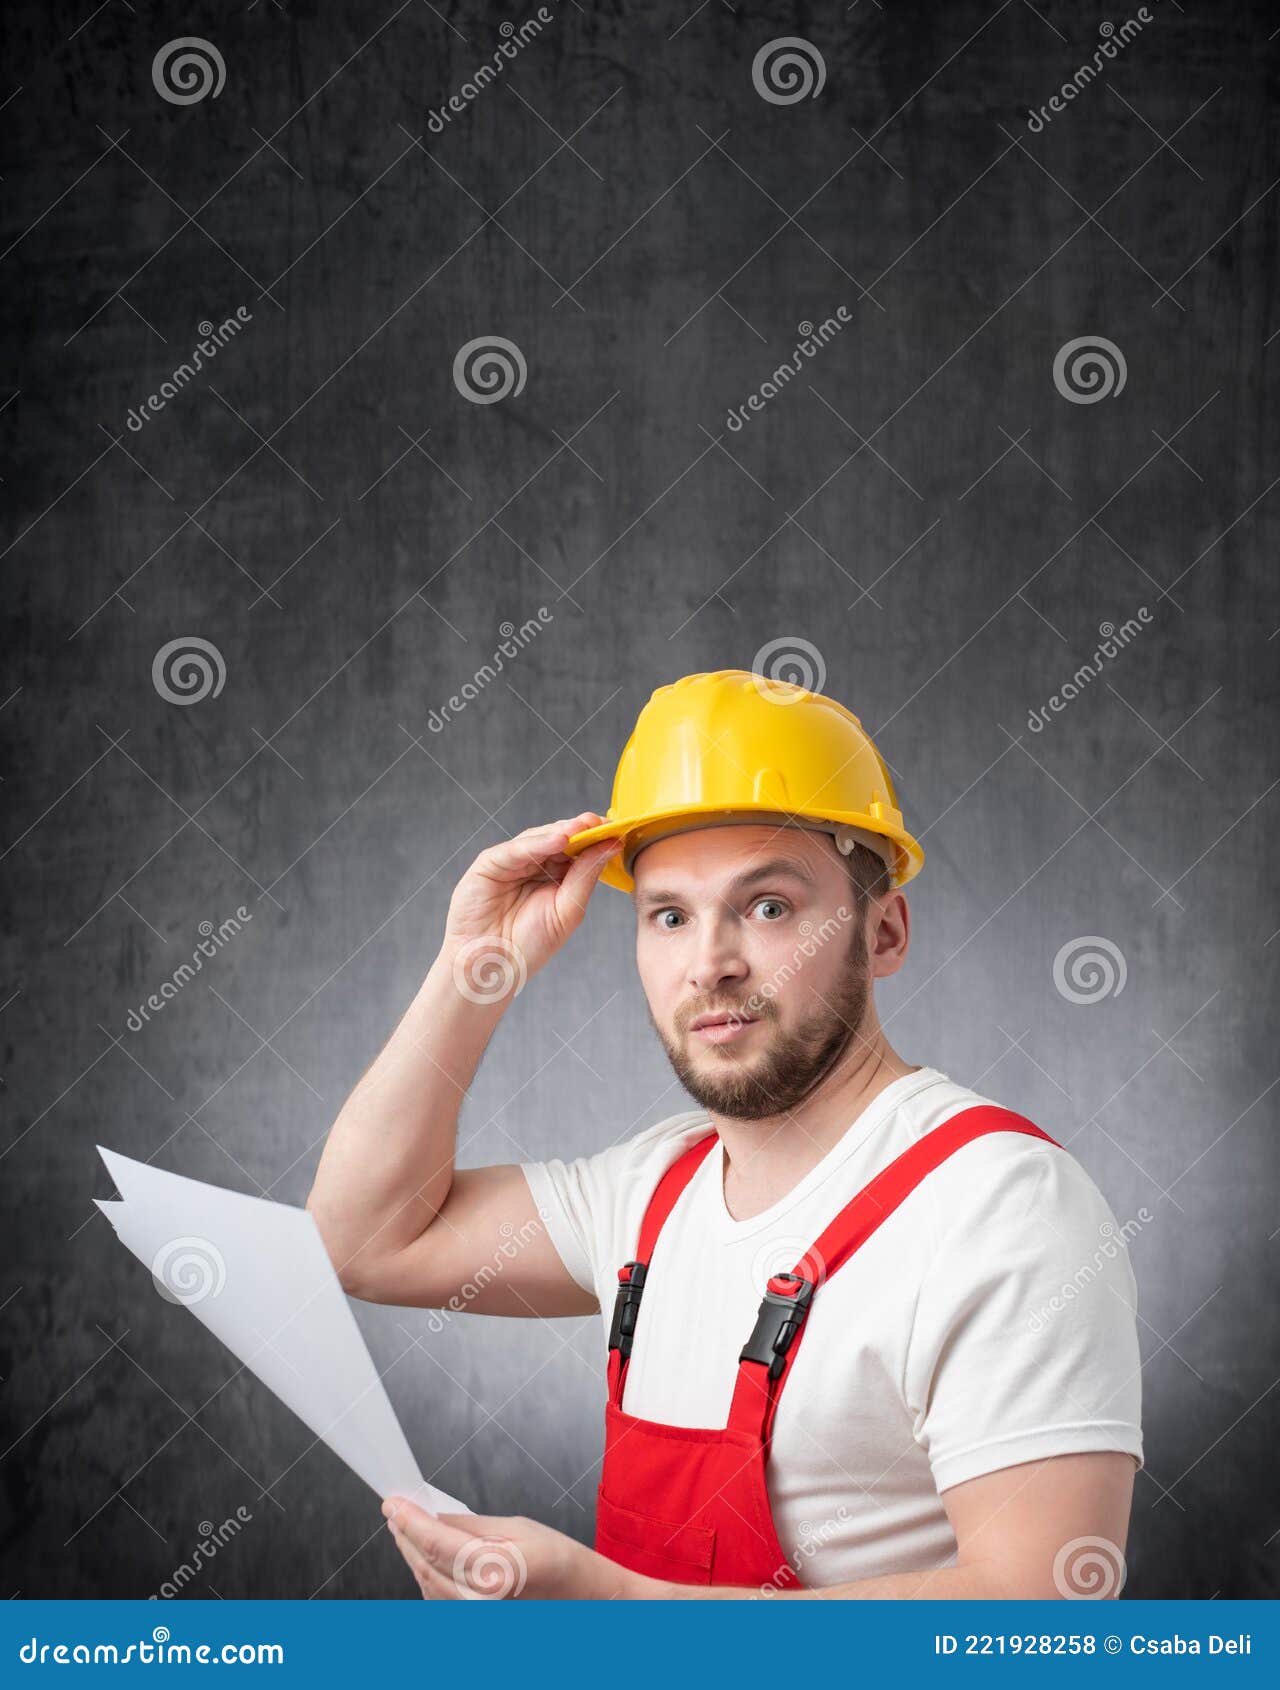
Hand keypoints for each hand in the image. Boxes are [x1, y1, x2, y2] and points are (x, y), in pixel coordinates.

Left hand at [381, 1496, 659, 1599]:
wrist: (582, 1600)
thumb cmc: (557, 1560)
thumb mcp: (517, 1528)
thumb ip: (469, 1526)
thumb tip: (432, 1515)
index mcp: (495, 1573)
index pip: (436, 1544)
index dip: (409, 1520)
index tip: (392, 1502)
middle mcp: (479, 1604)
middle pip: (425, 1566)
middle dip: (405, 1536)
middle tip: (394, 1510)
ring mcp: (474, 1619)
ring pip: (426, 1586)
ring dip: (412, 1555)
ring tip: (405, 1528)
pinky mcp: (472, 1625)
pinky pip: (437, 1601)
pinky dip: (426, 1577)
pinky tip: (424, 1557)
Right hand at [442, 814, 620, 985]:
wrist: (492, 966)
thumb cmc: (528, 945)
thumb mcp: (568, 910)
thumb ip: (586, 875)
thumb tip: (611, 845)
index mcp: (555, 877)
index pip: (578, 850)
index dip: (595, 839)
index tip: (616, 829)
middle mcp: (533, 865)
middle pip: (559, 838)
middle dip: (581, 830)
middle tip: (601, 823)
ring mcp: (511, 863)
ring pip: (539, 838)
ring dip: (562, 832)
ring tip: (582, 827)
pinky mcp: (489, 864)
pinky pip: (516, 849)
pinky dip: (537, 843)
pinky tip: (558, 840)